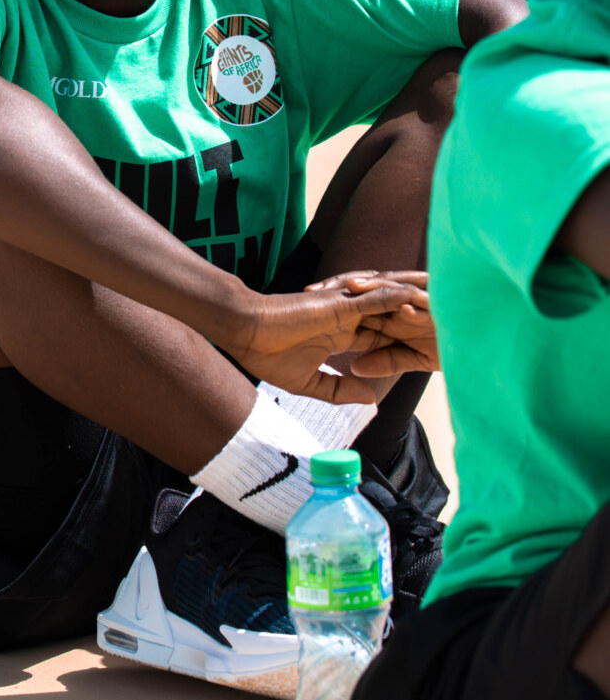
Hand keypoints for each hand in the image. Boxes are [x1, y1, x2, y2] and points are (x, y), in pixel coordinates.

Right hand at [228, 275, 432, 401]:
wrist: (246, 331)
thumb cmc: (268, 355)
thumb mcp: (309, 383)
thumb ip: (339, 390)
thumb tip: (372, 399)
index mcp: (341, 336)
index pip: (382, 339)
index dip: (406, 343)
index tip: (431, 351)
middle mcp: (349, 320)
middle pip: (394, 319)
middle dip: (422, 323)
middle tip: (454, 327)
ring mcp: (347, 310)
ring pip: (392, 305)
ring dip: (419, 307)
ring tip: (449, 310)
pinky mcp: (342, 303)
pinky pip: (378, 299)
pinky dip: (401, 300)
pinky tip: (424, 302)